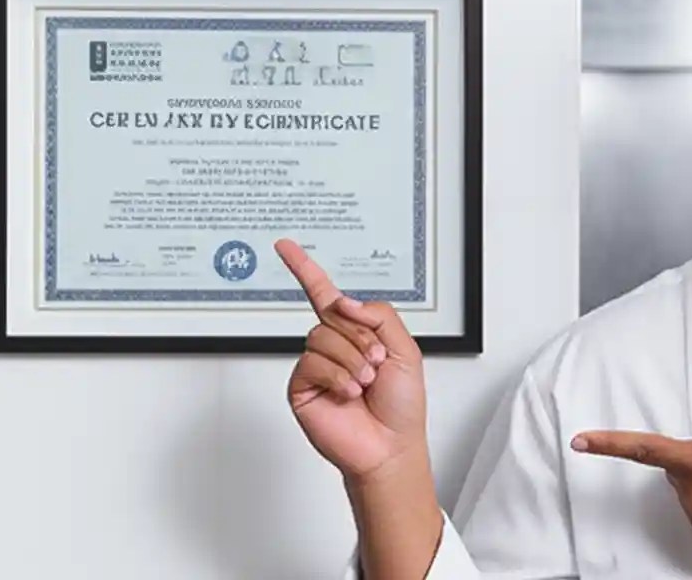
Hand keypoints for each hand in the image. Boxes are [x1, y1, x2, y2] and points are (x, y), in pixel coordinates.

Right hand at [277, 239, 426, 482]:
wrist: (391, 446)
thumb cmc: (401, 404)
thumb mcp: (405, 349)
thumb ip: (379, 315)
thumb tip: (343, 301)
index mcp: (355, 333)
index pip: (324, 294)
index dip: (304, 268)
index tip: (285, 245)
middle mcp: (332, 346)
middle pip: (333, 314)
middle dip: (361, 338)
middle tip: (376, 364)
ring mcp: (315, 366)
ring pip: (322, 336)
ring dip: (352, 359)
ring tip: (364, 383)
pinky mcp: (302, 386)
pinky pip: (312, 362)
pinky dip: (337, 376)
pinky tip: (348, 393)